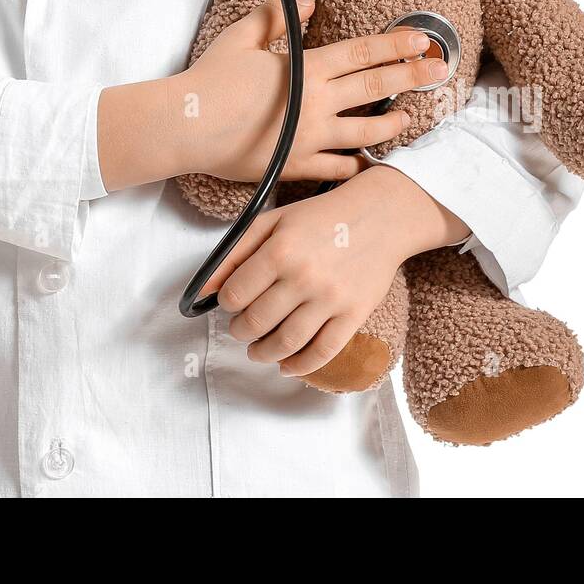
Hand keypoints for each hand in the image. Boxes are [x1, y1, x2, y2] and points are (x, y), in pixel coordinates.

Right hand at [175, 0, 448, 183]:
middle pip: (376, 87)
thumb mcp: (242, 37)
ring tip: (409, 118)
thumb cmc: (210, 78)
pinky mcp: (296, 165)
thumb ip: (276, 16)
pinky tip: (364, 162)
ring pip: (364, 132)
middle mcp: (317, 103)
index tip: (423, 41)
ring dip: (391, 123)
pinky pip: (336, 169)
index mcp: (307, 69)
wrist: (187, 126)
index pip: (363, 53)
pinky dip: (353, 165)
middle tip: (440, 71)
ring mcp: (310, 138)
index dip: (396, 45)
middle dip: (412, 77)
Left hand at [198, 164, 426, 375]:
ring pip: (285, 343)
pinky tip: (286, 365)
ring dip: (262, 354)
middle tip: (241, 329)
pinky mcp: (354, 315)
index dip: (227, 304)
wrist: (379, 216)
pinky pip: (322, 352)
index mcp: (280, 250)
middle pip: (256, 323)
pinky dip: (299, 367)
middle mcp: (303, 277)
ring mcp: (331, 299)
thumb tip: (204, 289)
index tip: (231, 304)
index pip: (236, 295)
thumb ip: (235, 252)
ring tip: (257, 350)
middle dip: (241, 331)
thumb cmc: (320, 217)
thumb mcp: (273, 221)